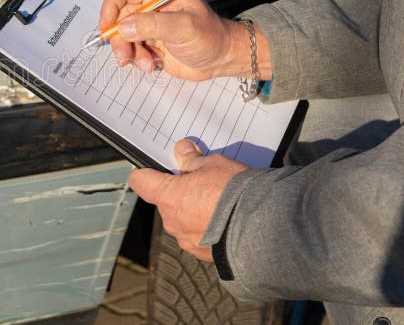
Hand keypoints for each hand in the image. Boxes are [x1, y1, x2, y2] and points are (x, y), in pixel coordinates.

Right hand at [99, 0, 270, 79]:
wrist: (223, 59)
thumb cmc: (211, 36)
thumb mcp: (184, 27)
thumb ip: (153, 25)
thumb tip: (123, 27)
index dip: (110, 6)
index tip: (108, 27)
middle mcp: (150, 6)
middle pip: (118, 16)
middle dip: (118, 38)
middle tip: (124, 55)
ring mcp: (148, 26)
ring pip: (122, 36)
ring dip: (127, 53)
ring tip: (144, 64)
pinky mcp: (149, 43)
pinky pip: (130, 50)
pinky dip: (135, 60)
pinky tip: (150, 66)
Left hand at [128, 139, 248, 261]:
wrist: (263, 228)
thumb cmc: (235, 193)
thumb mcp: (214, 164)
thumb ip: (192, 159)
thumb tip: (182, 150)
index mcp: (168, 196)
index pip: (141, 182)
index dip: (146, 173)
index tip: (154, 168)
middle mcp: (172, 220)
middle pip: (165, 200)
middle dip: (179, 191)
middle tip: (202, 182)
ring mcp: (185, 239)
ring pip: (181, 219)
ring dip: (193, 210)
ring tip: (218, 203)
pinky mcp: (201, 253)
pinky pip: (197, 235)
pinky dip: (206, 227)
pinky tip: (225, 220)